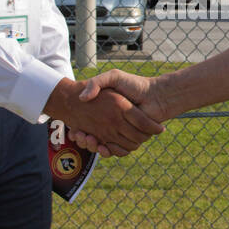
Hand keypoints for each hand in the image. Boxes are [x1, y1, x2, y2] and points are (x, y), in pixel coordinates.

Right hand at [44, 78, 162, 157]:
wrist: (156, 95)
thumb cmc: (134, 84)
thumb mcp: (113, 77)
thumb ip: (97, 82)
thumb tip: (83, 97)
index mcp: (107, 111)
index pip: (85, 124)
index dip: (77, 129)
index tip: (72, 128)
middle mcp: (112, 123)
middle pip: (91, 138)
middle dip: (83, 139)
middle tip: (77, 135)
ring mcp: (120, 132)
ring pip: (101, 146)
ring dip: (92, 146)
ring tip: (87, 139)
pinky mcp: (129, 140)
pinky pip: (116, 151)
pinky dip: (107, 151)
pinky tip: (101, 146)